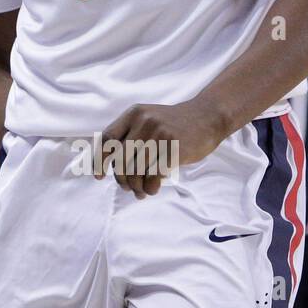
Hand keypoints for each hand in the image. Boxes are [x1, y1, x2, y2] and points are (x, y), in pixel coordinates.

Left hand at [95, 100, 227, 197]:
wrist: (206, 117)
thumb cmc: (173, 124)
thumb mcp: (148, 119)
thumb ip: (130, 135)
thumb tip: (111, 165)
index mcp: (133, 114)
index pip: (108, 138)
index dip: (100, 160)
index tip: (100, 176)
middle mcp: (144, 122)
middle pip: (121, 159)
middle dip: (121, 179)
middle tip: (127, 188)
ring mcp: (159, 135)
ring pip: (136, 170)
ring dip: (137, 187)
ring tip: (141, 192)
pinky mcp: (174, 149)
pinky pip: (154, 175)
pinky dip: (150, 187)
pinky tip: (152, 189)